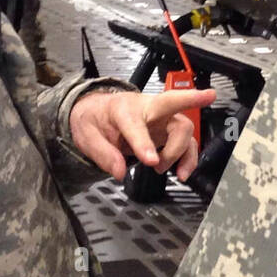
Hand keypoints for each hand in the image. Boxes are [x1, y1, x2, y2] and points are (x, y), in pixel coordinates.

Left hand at [69, 87, 216, 182]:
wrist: (97, 110)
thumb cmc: (95, 119)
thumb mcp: (86, 135)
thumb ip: (103, 153)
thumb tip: (119, 172)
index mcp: (123, 108)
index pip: (136, 124)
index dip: (145, 143)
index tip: (151, 161)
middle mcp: (147, 108)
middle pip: (172, 104)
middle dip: (188, 105)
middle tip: (189, 119)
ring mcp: (161, 118)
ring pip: (183, 127)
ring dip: (180, 151)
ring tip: (161, 169)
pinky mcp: (168, 130)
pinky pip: (187, 142)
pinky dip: (189, 158)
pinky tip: (182, 171)